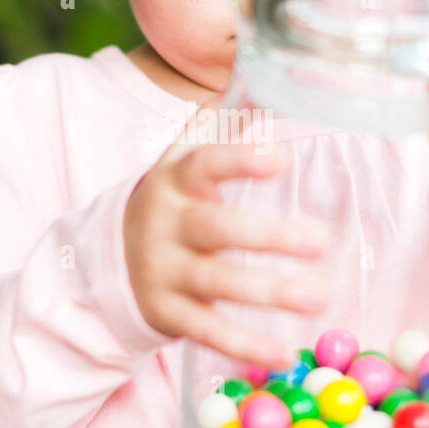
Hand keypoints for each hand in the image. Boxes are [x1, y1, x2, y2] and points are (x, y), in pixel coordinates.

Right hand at [123, 97, 331, 367]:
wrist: (107, 257)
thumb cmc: (173, 202)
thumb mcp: (184, 161)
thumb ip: (224, 124)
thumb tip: (266, 74)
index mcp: (175, 180)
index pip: (205, 165)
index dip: (239, 161)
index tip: (280, 159)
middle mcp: (166, 225)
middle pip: (217, 230)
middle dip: (268, 237)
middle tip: (321, 241)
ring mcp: (163, 271)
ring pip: (217, 282)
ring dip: (269, 291)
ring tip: (318, 297)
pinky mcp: (168, 313)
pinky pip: (208, 331)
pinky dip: (245, 344)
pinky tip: (285, 353)